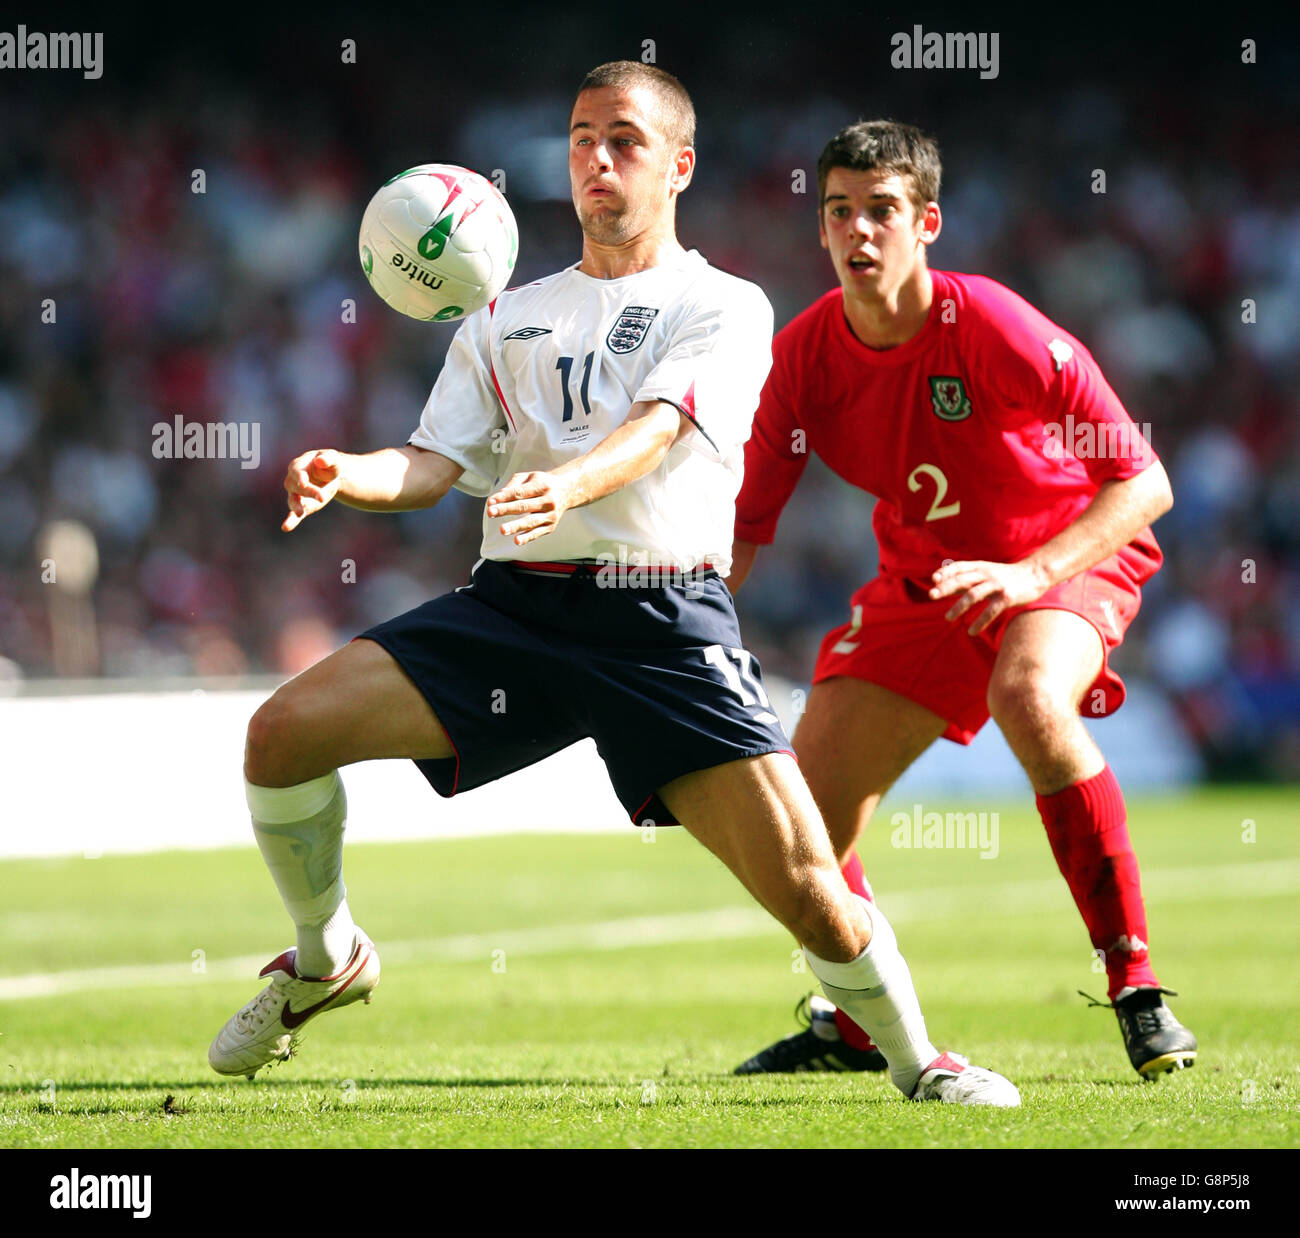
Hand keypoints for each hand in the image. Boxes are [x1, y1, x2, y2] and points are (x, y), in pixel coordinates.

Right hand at [282, 449, 343, 531]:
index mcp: (299, 465)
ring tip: (300, 513)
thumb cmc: (331, 464)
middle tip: (322, 497)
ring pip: (293, 500)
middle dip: (309, 492)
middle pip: (297, 487)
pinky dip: (290, 520)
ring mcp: (296, 494)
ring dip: (296, 506)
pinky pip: (293, 514)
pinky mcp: (302, 505)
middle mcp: (293, 480)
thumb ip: (328, 458)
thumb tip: (320, 461)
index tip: (304, 483)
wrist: (332, 476)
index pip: (296, 471)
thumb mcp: (334, 459)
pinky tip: (286, 527)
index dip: (300, 477)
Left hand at [486, 471, 576, 545]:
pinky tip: (516, 540)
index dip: (504, 497)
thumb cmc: (543, 483)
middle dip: (506, 509)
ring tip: (502, 529)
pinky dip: (527, 537)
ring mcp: (550, 514)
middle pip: (524, 506)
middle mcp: (547, 500)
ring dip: (516, 526)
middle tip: (491, 513)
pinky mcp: (551, 526)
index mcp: (541, 486)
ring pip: (531, 521)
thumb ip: (514, 484)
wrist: (568, 490)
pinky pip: (537, 533)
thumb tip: (499, 496)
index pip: (519, 492)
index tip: (490, 502)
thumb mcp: (530, 477)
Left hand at [929, 558, 1050, 635]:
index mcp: (980, 567)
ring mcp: (997, 585)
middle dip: (946, 587)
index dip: (946, 572)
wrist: (1036, 574)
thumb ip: (967, 578)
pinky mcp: (1007, 597)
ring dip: (958, 607)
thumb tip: (942, 585)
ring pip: (973, 595)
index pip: (958, 567)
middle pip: (962, 580)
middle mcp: (987, 574)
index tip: (933, 580)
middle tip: (931, 595)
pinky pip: (990, 611)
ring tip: (947, 618)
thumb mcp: (986, 572)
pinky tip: (971, 631)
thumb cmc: (1006, 576)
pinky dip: (979, 622)